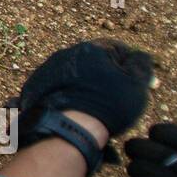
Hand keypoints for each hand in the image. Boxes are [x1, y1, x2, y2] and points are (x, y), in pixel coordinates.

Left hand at [16, 39, 153, 139]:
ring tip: (91, 107)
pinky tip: (73, 109)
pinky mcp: (35, 85)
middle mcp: (67, 53)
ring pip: (74, 74)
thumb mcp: (136, 84)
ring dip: (83, 85)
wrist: (70, 127)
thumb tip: (139, 56)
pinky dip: (66, 94)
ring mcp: (48, 68)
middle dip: (104, 76)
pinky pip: (57, 86)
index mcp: (92, 48)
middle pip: (93, 62)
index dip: (128, 68)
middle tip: (112, 98)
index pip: (117, 50)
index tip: (131, 85)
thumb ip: (141, 64)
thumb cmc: (108, 106)